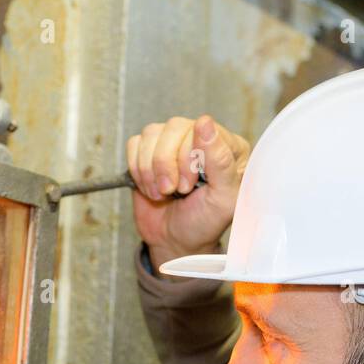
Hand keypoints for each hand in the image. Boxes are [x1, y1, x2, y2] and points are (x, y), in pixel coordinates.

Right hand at [125, 114, 250, 268]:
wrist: (175, 241)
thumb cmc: (203, 223)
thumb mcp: (221, 199)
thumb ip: (220, 161)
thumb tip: (205, 121)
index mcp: (228, 147)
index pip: (203, 129)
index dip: (189, 158)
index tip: (190, 186)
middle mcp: (201, 139)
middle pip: (174, 128)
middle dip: (167, 165)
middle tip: (174, 191)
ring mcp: (174, 143)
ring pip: (152, 134)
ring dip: (151, 169)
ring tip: (162, 192)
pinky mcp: (149, 151)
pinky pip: (135, 144)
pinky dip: (138, 169)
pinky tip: (150, 186)